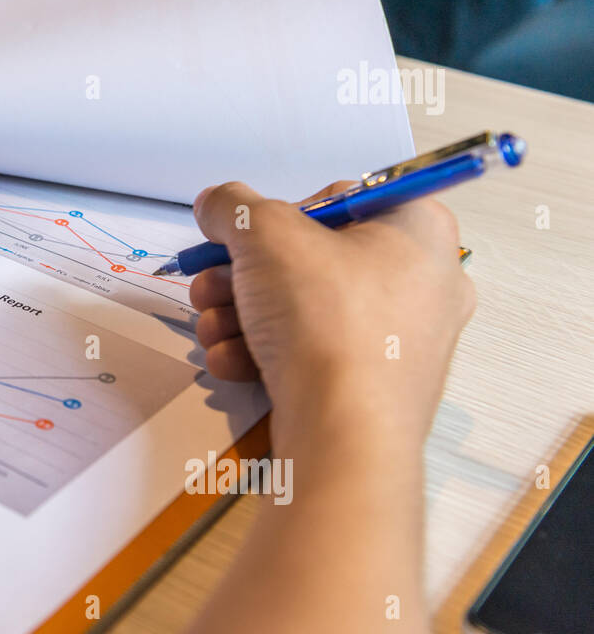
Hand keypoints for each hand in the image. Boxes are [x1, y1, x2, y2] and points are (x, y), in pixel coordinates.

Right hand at [188, 181, 474, 458]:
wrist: (345, 432)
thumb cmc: (327, 320)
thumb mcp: (265, 234)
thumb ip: (233, 207)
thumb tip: (216, 205)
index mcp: (419, 229)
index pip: (338, 200)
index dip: (279, 216)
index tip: (242, 236)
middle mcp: (424, 282)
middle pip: (311, 261)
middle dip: (243, 276)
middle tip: (210, 285)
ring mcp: (402, 341)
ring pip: (303, 310)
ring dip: (242, 315)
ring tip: (214, 328)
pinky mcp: (375, 387)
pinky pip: (314, 354)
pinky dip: (265, 353)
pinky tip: (232, 360)